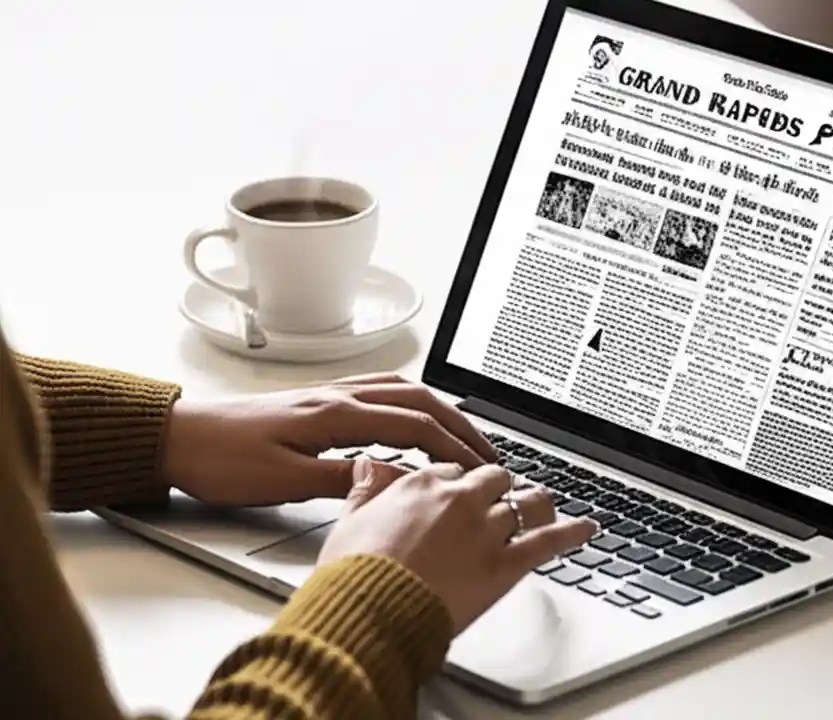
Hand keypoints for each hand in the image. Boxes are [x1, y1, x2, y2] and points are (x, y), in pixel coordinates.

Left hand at [160, 372, 496, 505]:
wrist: (177, 436)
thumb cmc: (221, 460)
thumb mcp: (282, 482)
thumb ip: (342, 479)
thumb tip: (392, 480)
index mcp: (335, 415)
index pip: (414, 427)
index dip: (453, 448)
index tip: (479, 471)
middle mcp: (339, 396)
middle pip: (420, 402)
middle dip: (461, 427)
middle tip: (489, 455)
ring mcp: (330, 394)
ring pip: (404, 392)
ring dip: (441, 412)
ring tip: (465, 437)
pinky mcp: (319, 401)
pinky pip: (382, 393)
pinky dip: (412, 404)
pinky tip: (415, 418)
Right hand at [319, 458, 596, 632]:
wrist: (369, 612)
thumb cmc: (354, 574)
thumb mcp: (348, 522)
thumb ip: (364, 490)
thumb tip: (367, 466)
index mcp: (421, 484)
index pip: (451, 469)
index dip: (457, 483)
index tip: (458, 493)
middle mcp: (459, 500)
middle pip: (493, 480)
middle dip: (498, 488)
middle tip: (500, 500)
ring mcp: (486, 530)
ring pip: (523, 505)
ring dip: (533, 506)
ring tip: (542, 507)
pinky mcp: (504, 564)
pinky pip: (548, 540)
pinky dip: (571, 532)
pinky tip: (586, 529)